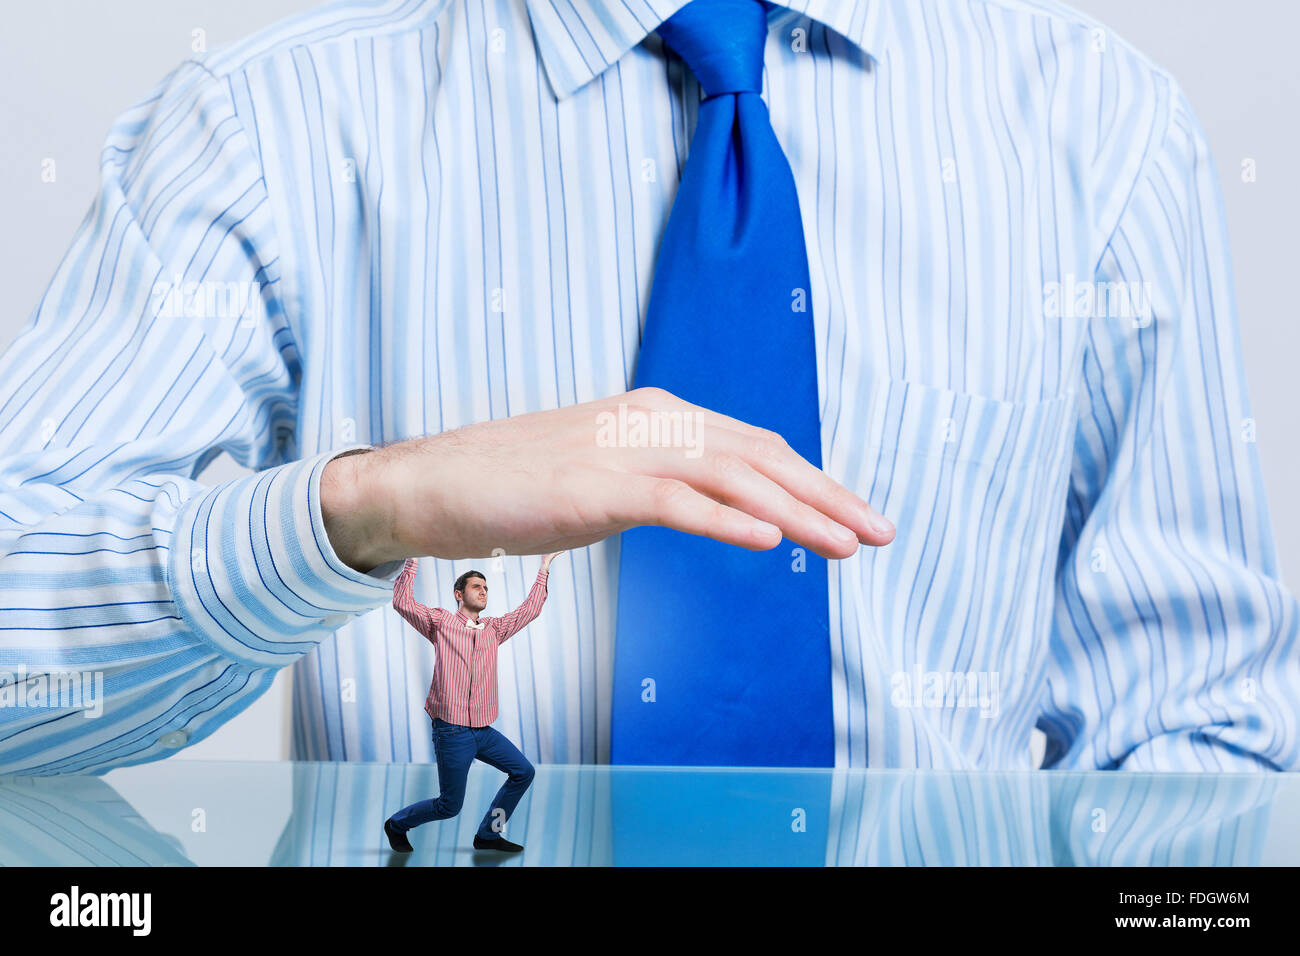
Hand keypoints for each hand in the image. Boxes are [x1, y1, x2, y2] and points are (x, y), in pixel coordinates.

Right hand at [323, 386, 894, 568]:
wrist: (435, 483)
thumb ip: (662, 482)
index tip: (856, 514)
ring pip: (731, 476)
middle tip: (881, 532)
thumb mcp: (605, 474)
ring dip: (797, 511)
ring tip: (847, 544)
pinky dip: (727, 521)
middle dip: (827, 494)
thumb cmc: (517, 484)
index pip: (754, 445)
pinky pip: (674, 503)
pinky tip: (770, 542)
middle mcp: (650, 421)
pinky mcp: (593, 487)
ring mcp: (622, 450)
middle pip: (759, 455)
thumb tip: (715, 508)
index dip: (813, 479)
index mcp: (657, 414)